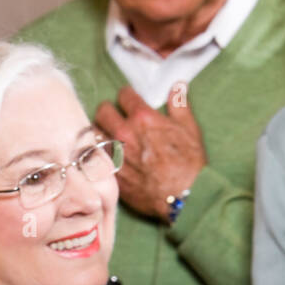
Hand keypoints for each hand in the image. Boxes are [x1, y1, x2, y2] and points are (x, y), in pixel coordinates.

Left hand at [95, 85, 207, 221]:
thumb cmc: (190, 165)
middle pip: (103, 111)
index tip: (129, 100)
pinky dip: (100, 153)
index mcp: (143, 118)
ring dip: (100, 131)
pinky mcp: (112, 174)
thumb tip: (178, 86)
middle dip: (109, 110)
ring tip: (108, 135)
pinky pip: (96, 157)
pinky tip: (108, 156)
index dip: (128, 96)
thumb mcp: (190, 130)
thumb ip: (180, 105)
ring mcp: (115, 154)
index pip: (124, 95)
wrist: (184, 198)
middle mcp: (124, 133)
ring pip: (94, 133)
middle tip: (115, 116)